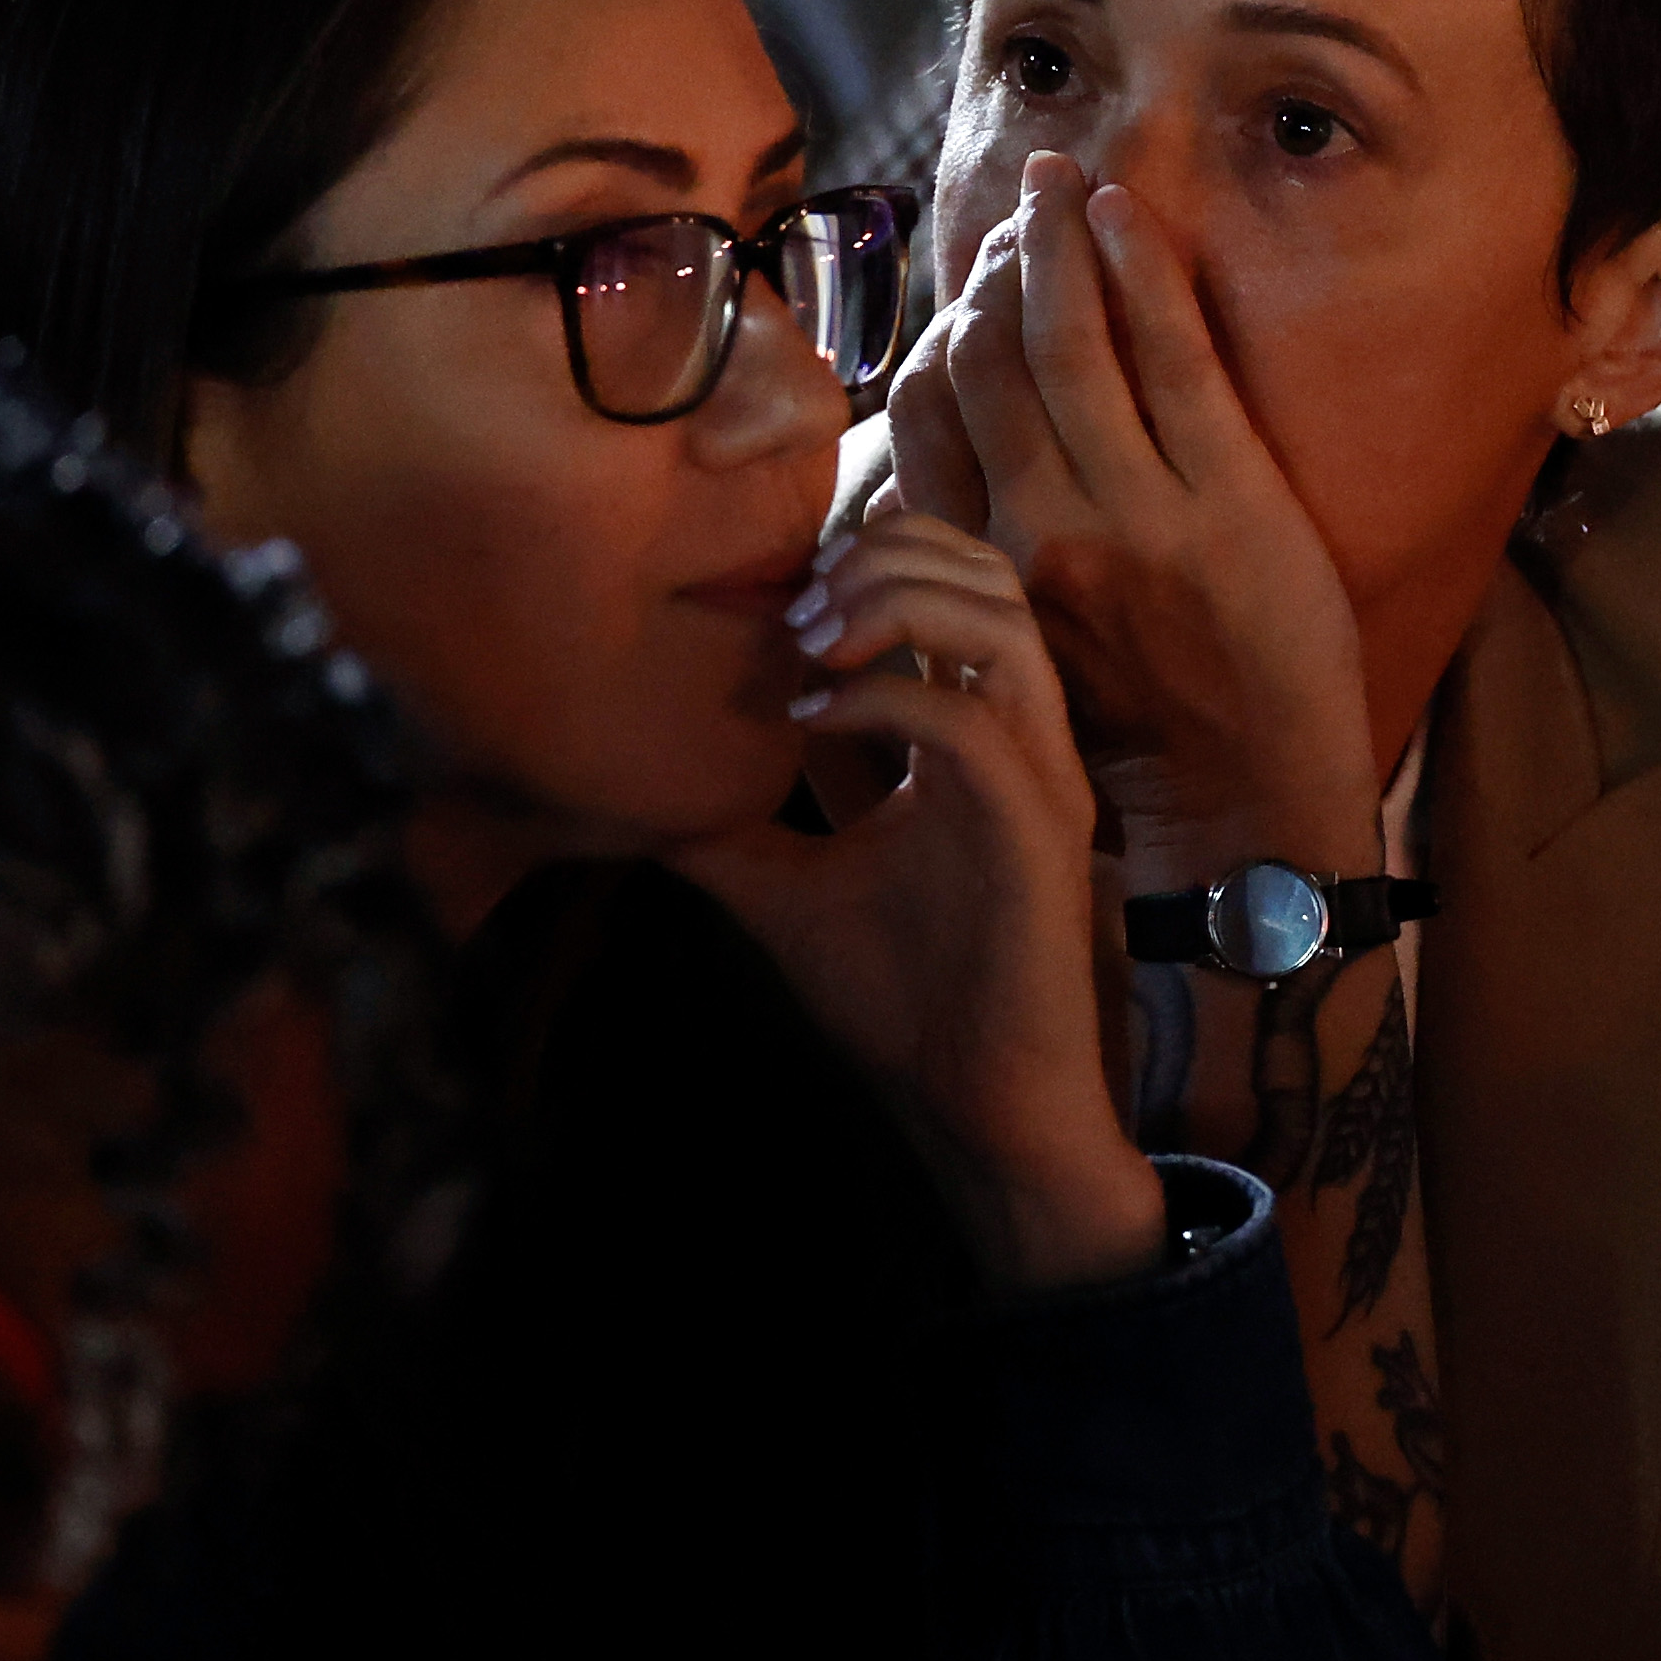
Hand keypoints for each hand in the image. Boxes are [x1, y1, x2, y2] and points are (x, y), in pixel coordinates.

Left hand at [670, 512, 1164, 1286]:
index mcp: (971, 737)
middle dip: (878, 552)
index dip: (862, 556)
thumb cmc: (899, 1002)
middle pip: (981, 567)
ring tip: (803, 638)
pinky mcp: (1038, 827)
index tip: (773, 594)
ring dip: (889, 602)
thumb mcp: (781, 889)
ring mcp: (1036, 774)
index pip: (944, 587)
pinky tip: (806, 721)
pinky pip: (967, 718)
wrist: (973, 1108)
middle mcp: (1016, 739)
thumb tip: (623, 796)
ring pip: (997, 614)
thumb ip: (724, 826)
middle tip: (789, 607)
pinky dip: (881, 698)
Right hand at [883, 150, 1374, 887]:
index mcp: (978, 571)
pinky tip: (1127, 210)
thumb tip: (933, 496)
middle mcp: (1036, 532)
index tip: (970, 277)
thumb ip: (968, 571)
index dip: (942, 326)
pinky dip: (1142, 268)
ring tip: (1063, 180)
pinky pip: (1172, 354)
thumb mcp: (1006, 665)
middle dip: (998, 262)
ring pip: (1067, 342)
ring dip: (1059, 242)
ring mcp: (1131, 512)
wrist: (1241, 821)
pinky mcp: (1227, 500)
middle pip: (987, 361)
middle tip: (1024, 201)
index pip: (926, 415)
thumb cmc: (1126, 755)